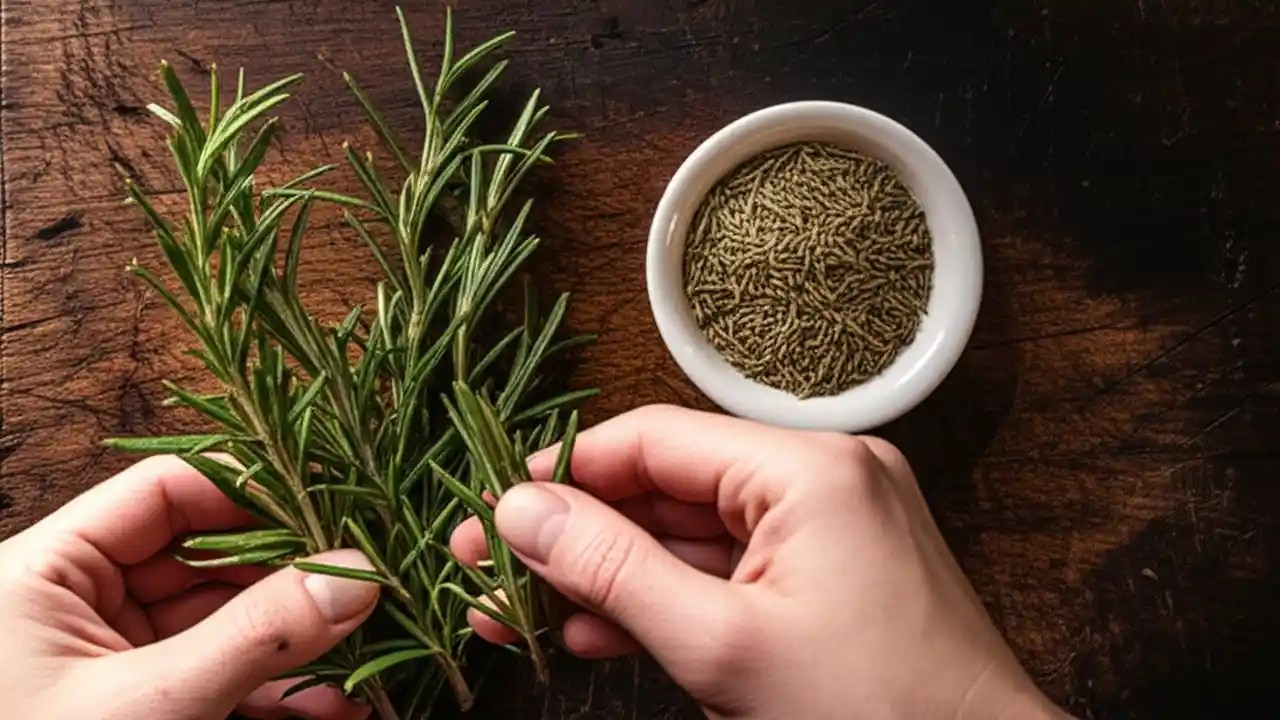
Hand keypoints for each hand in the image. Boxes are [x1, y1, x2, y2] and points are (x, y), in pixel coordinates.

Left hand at [0, 455, 380, 719]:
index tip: (334, 508)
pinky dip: (273, 694)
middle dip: (288, 574)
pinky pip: (219, 682)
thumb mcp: (150, 705)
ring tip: (363, 645)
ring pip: (221, 623)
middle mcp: (78, 606)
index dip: (252, 490)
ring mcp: (113, 663)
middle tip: (363, 583)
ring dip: (292, 640)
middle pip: (204, 556)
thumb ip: (256, 634)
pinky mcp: (143, 713)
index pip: (165, 491)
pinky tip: (332, 706)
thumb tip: (356, 575)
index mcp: (45, 571)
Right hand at [451, 405, 1067, 719]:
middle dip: (575, 536)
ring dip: (610, 576)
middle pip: (666, 488)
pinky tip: (593, 630)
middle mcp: (822, 477)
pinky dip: (666, 601)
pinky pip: (728, 573)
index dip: (562, 474)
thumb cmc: (871, 717)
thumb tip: (518, 511)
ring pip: (690, 537)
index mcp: (809, 468)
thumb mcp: (721, 646)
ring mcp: (829, 528)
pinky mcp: (829, 577)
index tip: (489, 510)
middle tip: (487, 570)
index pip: (654, 441)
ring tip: (517, 612)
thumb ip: (613, 569)